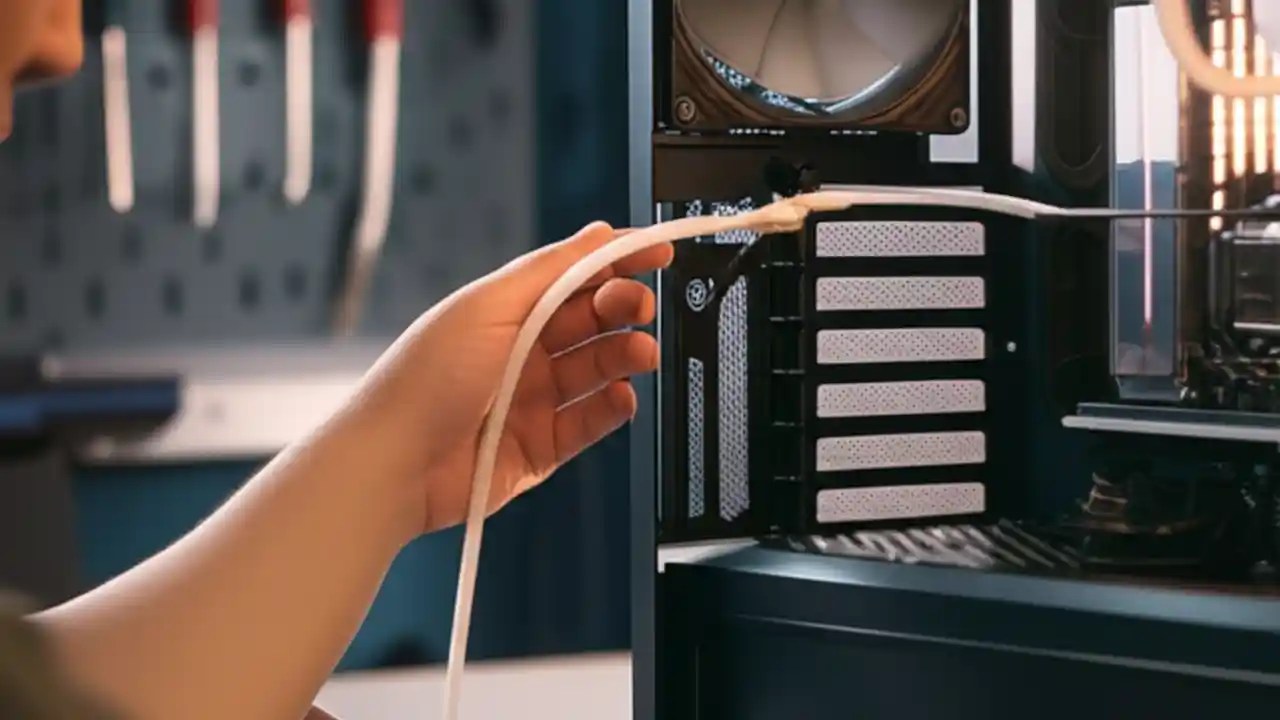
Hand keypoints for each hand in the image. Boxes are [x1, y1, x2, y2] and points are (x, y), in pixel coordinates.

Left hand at [353, 222, 670, 535]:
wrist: (394, 464)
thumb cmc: (424, 380)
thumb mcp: (489, 306)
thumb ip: (550, 269)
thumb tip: (599, 233)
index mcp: (506, 309)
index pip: (574, 275)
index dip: (618, 261)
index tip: (658, 254)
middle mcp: (521, 351)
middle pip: (590, 321)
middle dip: (622, 308)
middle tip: (640, 308)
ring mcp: (532, 399)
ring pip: (597, 370)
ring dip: (625, 356)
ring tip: (641, 355)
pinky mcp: (540, 447)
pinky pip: (589, 422)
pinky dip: (612, 408)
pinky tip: (621, 397)